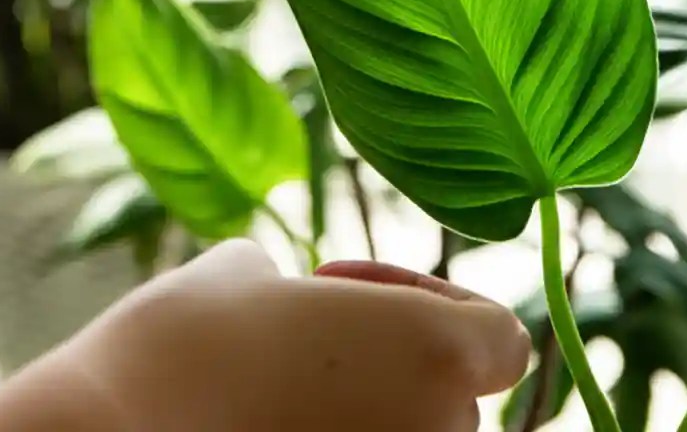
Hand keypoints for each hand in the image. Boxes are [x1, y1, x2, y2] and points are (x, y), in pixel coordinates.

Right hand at [0, 240, 531, 431]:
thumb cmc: (182, 341)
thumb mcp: (241, 269)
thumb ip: (299, 280)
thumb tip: (288, 291)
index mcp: (432, 348)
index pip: (504, 336)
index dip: (444, 302)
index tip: (359, 290)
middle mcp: (435, 428)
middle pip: (455, 396)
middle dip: (394, 360)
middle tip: (308, 337)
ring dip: (366, 408)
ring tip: (277, 386)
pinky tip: (259, 423)